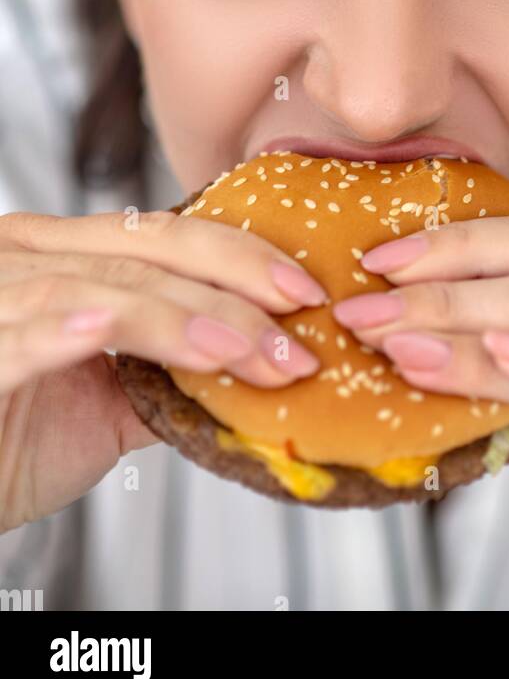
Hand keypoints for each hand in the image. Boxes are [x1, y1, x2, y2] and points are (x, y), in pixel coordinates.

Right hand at [0, 208, 324, 532]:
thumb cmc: (5, 441)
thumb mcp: (102, 407)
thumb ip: (167, 376)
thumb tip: (255, 371)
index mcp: (58, 255)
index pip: (163, 237)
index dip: (241, 255)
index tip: (307, 293)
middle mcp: (24, 257)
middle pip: (147, 251)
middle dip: (235, 284)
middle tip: (300, 321)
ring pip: (104, 288)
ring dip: (185, 320)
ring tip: (251, 352)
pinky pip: (28, 331)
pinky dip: (74, 327)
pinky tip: (116, 330)